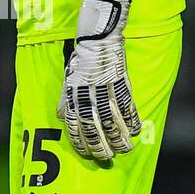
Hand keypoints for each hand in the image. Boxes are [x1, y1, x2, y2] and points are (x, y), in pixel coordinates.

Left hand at [57, 0, 141, 162]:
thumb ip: (64, 98)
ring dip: (119, 138)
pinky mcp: (121, 83)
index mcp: (72, 94)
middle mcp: (87, 94)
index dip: (81, 142)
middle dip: (100, 146)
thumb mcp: (68, 76)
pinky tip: (135, 131)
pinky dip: (132, 121)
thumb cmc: (82, 57)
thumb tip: (59, 117)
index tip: (87, 154)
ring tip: (124, 149)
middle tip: (107, 158)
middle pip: (93, 127)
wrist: (99, 35)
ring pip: (112, 121)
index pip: (74, 125)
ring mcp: (105, 89)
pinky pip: (128, 107)